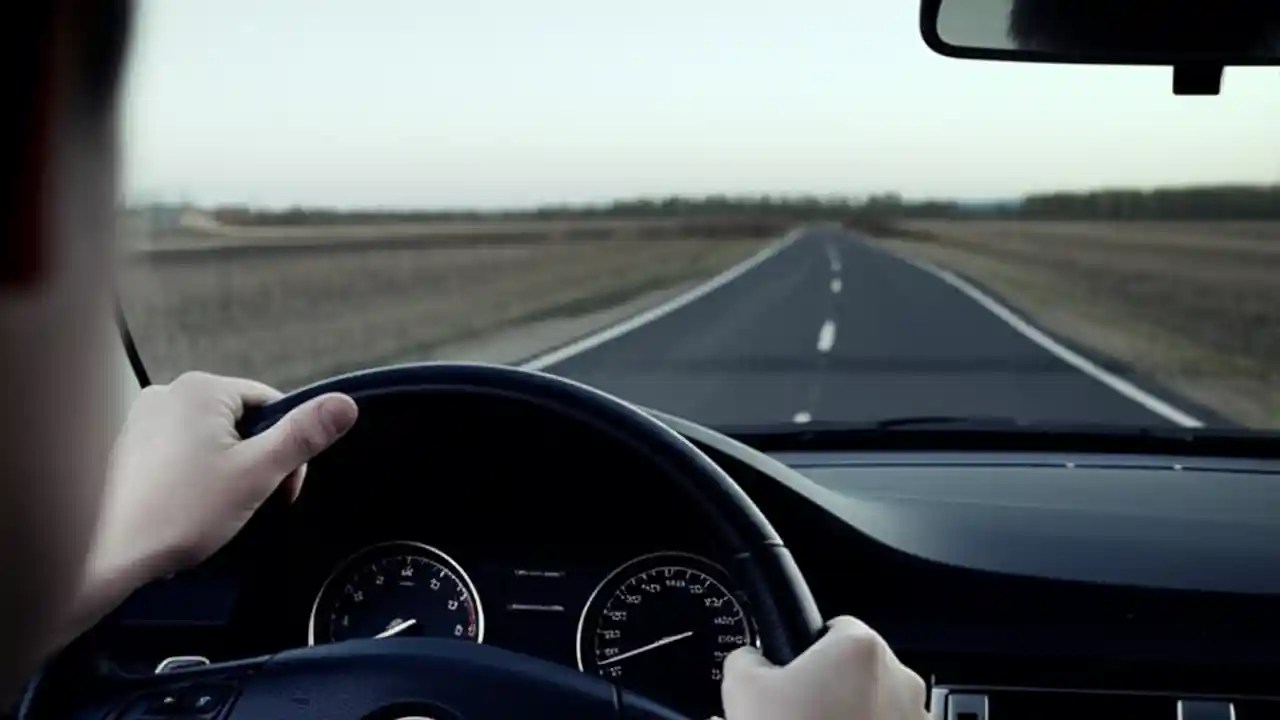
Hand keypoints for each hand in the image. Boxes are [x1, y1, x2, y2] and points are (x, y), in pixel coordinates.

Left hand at [70, 372, 356, 638]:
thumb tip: (345, 404)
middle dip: (255, 461)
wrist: (108, 555)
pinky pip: (183, 452)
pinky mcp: (130, 447)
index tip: (283, 488)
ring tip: (214, 508)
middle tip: (248, 502)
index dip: (287, 448)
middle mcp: (168, 393)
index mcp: (201, 389)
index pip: (271, 405)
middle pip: (242, 422)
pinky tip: (188, 506)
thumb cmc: (178, 513)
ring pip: (213, 439)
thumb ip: (304, 436)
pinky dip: (195, 477)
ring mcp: (144, 419)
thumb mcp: (257, 473)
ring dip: (227, 470)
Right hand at [721, 616, 927, 719]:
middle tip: (798, 715)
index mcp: (859, 648)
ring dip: (851, 717)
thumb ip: (745, 658)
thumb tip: (750, 659)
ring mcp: (916, 718)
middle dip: (830, 688)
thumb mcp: (743, 690)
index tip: (793, 674)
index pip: (833, 627)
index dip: (806, 651)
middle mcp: (899, 678)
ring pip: (876, 705)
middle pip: (857, 670)